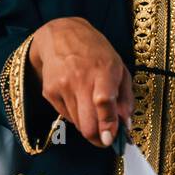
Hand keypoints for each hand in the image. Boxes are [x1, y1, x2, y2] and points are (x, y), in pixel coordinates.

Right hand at [28, 17, 133, 147]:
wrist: (61, 35)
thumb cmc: (95, 52)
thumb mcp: (119, 67)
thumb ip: (125, 98)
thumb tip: (126, 125)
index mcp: (102, 70)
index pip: (103, 101)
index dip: (108, 124)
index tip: (110, 139)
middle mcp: (80, 79)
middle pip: (87, 124)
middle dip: (98, 137)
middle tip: (106, 137)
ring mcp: (62, 86)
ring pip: (77, 124)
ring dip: (88, 124)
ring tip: (92, 107)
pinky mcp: (49, 92)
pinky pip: (66, 116)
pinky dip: (75, 114)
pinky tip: (78, 98)